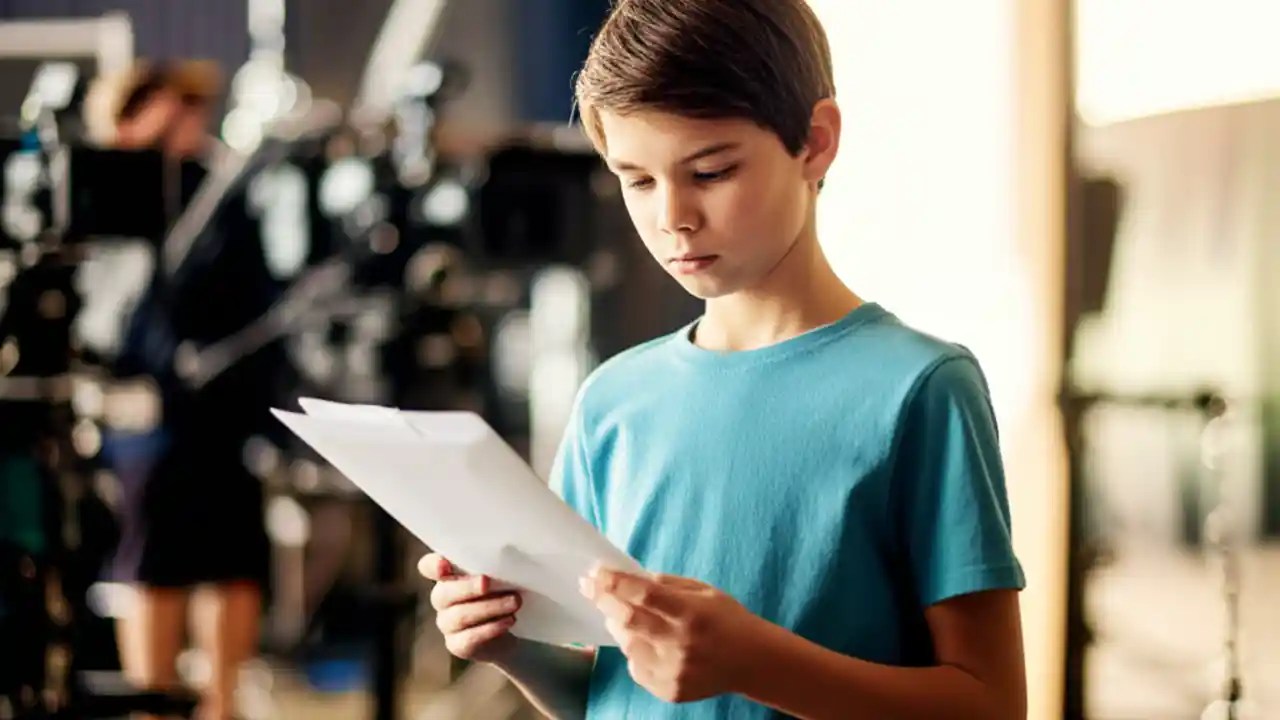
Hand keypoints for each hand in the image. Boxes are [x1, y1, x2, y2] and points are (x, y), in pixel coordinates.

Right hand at [419, 553, 520, 663]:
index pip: (428, 566)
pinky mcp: (456, 644)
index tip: (444, 565)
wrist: (510, 625)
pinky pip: (469, 638)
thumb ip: (493, 567)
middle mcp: (442, 598)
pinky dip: (491, 628)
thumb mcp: (498, 575)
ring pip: (459, 616)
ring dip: (490, 607)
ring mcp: (446, 623)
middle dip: (468, 587)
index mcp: (448, 575)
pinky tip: (509, 621)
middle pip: (444, 593)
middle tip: (488, 582)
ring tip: (515, 602)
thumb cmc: (502, 590)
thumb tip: (504, 563)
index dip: (432, 565)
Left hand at [580, 568, 763, 703]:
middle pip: (628, 619)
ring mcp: (673, 670)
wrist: (752, 662)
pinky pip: (635, 667)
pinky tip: (643, 641)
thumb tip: (628, 577)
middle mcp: (681, 643)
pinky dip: (632, 650)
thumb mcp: (703, 590)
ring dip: (617, 625)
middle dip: (603, 599)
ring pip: (627, 644)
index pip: (644, 593)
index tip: (595, 572)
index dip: (615, 582)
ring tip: (620, 614)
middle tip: (589, 587)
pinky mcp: (669, 690)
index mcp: (691, 612)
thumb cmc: (726, 619)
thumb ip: (666, 584)